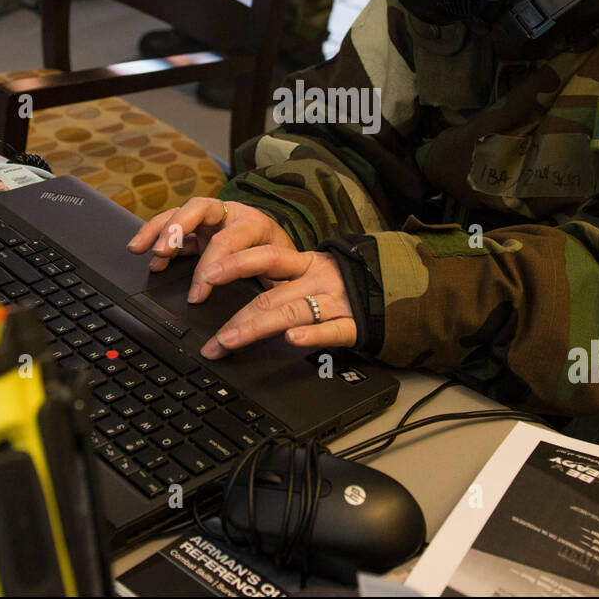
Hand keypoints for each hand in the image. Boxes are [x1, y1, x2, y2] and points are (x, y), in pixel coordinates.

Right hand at [126, 197, 297, 302]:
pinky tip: (142, 252)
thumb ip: (272, 287)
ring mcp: (213, 218)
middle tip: (162, 252)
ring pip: (182, 212)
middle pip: (201, 208)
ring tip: (140, 249)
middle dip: (178, 229)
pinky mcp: (199, 227)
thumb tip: (259, 316)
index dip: (211, 265)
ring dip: (159, 229)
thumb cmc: (284, 262)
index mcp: (255, 225)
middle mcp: (232, 214)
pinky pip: (174, 226)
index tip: (199, 292)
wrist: (284, 247)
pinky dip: (155, 236)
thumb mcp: (284, 275)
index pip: (229, 240)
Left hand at [198, 248, 356, 358]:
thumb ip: (278, 277)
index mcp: (305, 263)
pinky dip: (312, 336)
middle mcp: (317, 280)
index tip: (208, 275)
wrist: (391, 287)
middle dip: (236, 318)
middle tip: (211, 339)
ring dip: (257, 328)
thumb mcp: (310, 270)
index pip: (266, 257)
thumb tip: (228, 280)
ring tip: (230, 341)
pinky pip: (331, 330)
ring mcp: (335, 302)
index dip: (236, 264)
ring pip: (292, 313)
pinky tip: (292, 340)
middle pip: (271, 296)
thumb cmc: (339, 282)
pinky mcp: (352, 325)